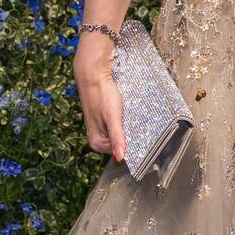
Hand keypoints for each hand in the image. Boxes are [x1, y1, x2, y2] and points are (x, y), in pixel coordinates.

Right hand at [73, 36, 125, 161]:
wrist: (94, 76)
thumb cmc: (101, 95)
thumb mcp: (112, 117)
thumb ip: (117, 137)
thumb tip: (120, 158)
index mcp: (97, 143)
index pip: (121, 152)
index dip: (131, 143)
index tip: (140, 134)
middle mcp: (97, 138)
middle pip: (121, 143)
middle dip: (129, 134)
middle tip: (134, 121)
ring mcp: (100, 129)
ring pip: (120, 133)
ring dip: (127, 126)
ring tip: (129, 115)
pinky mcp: (104, 120)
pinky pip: (118, 125)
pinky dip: (124, 121)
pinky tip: (127, 113)